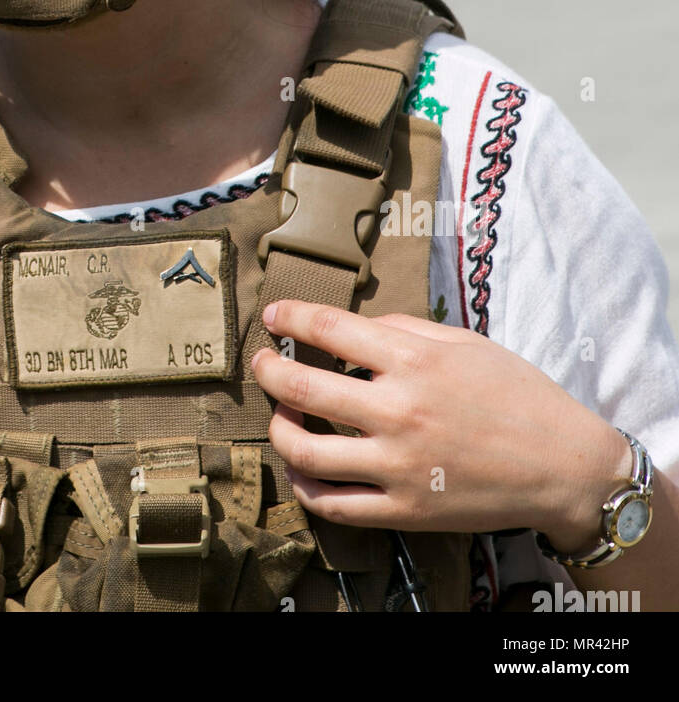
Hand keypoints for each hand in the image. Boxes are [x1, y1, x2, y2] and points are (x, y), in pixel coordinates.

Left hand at [251, 301, 629, 543]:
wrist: (564, 466)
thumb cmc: (517, 395)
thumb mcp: (464, 342)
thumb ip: (404, 329)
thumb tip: (352, 328)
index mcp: (414, 361)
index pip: (329, 329)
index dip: (290, 317)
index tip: (274, 316)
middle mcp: (398, 411)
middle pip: (302, 388)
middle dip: (269, 370)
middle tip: (263, 363)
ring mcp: (397, 466)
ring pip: (305, 451)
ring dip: (278, 428)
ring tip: (279, 414)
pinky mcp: (403, 510)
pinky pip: (333, 504)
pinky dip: (303, 485)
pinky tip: (299, 467)